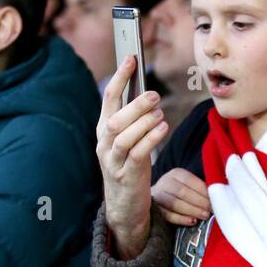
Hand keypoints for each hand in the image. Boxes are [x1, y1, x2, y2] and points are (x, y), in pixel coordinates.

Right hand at [96, 56, 165, 257]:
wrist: (125, 208)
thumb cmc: (131, 169)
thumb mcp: (129, 143)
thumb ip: (134, 120)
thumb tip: (148, 94)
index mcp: (104, 131)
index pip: (109, 99)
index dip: (119, 77)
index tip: (131, 58)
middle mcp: (104, 144)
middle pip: (115, 117)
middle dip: (135, 104)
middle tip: (154, 95)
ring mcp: (113, 161)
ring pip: (123, 135)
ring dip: (143, 121)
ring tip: (160, 115)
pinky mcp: (125, 176)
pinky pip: (136, 153)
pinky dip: (150, 139)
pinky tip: (162, 128)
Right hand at [152, 168, 210, 225]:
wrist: (160, 200)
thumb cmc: (181, 194)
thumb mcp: (190, 186)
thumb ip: (200, 189)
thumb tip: (217, 197)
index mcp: (176, 174)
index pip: (189, 180)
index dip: (202, 190)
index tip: (214, 199)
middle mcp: (165, 183)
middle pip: (182, 192)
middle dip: (199, 202)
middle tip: (211, 210)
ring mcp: (158, 196)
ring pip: (174, 203)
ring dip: (192, 210)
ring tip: (204, 216)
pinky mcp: (155, 210)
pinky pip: (168, 215)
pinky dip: (181, 219)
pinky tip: (192, 221)